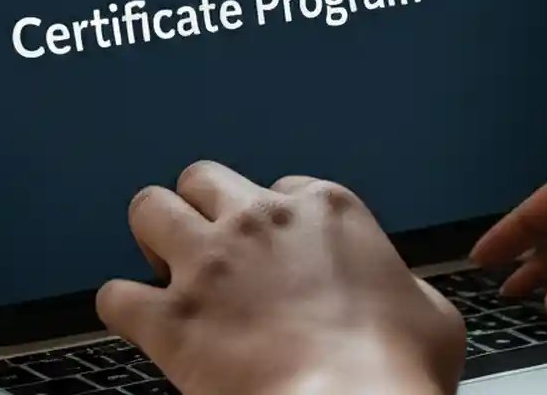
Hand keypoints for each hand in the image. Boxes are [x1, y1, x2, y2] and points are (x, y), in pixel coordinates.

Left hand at [96, 162, 464, 394]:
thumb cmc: (396, 368)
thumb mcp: (432, 314)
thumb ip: (406, 289)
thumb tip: (405, 300)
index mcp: (326, 210)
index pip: (285, 187)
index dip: (277, 220)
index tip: (279, 250)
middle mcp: (261, 221)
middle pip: (204, 178)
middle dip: (202, 207)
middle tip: (211, 244)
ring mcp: (210, 264)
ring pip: (148, 209)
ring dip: (153, 236)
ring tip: (165, 266)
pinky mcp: (171, 317)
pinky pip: (115, 295)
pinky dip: (121, 307)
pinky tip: (137, 320)